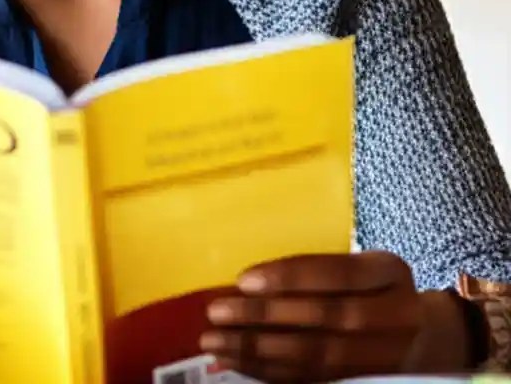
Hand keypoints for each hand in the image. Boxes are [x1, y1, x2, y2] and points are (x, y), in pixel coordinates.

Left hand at [201, 251, 424, 382]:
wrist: (426, 338)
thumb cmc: (372, 291)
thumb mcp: (359, 268)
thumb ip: (315, 271)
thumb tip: (240, 283)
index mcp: (390, 273)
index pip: (339, 274)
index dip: (291, 278)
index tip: (244, 280)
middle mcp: (396, 315)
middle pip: (326, 317)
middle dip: (265, 317)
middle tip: (218, 312)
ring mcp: (383, 355)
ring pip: (315, 355)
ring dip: (257, 349)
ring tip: (214, 341)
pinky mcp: (362, 382)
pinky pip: (310, 379)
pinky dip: (267, 371)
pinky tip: (233, 361)